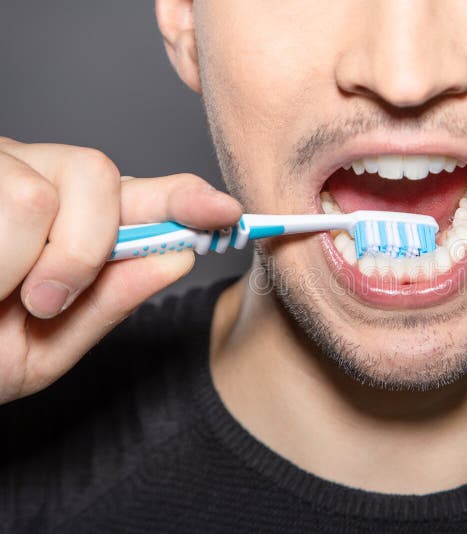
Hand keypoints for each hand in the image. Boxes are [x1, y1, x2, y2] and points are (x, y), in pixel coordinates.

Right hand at [0, 137, 241, 403]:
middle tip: (38, 300)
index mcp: (68, 226)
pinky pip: (5, 199)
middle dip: (82, 248)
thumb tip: (176, 259)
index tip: (226, 211)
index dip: (186, 197)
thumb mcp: (42, 347)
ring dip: (19, 262)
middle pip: (96, 175)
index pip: (140, 197)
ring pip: (39, 194)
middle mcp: (30, 181)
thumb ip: (107, 303)